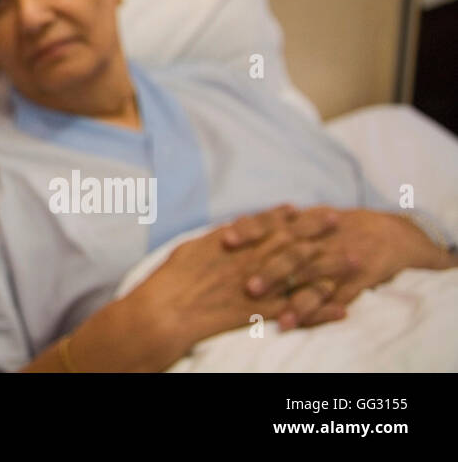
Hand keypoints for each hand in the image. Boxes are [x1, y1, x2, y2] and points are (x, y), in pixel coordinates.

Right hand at [128, 219, 354, 365]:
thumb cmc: (174, 278)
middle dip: (317, 231)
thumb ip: (218, 239)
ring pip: (303, 273)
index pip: (269, 225)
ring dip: (329, 266)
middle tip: (340, 220)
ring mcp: (261, 287)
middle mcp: (253, 261)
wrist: (169, 309)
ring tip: (353, 260)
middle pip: (292, 242)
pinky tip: (342, 308)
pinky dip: (321, 310)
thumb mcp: (194, 247)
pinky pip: (298, 310)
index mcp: (236, 244)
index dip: (290, 217)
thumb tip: (232, 230)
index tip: (307, 208)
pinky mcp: (263, 313)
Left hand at [239, 205, 455, 328]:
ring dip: (296, 301)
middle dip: (271, 271)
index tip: (225, 239)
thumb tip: (234, 225)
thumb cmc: (337, 225)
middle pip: (292, 256)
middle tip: (247, 286)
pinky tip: (305, 324)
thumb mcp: (308, 216)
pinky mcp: (357, 280)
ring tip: (277, 319)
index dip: (249, 231)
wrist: (391, 233)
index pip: (272, 224)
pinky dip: (321, 312)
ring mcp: (339, 262)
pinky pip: (338, 298)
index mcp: (304, 223)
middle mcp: (320, 241)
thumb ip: (273, 223)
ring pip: (315, 282)